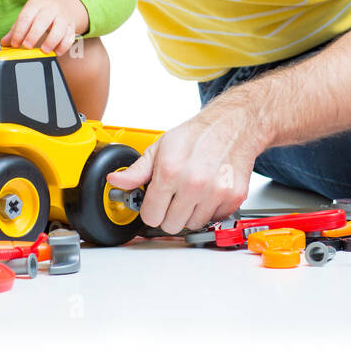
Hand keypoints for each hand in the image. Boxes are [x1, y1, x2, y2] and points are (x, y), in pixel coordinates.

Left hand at [2, 0, 88, 53]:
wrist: (63, 4)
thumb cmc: (41, 12)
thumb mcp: (28, 15)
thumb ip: (16, 29)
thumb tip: (4, 42)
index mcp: (36, 5)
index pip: (26, 16)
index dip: (20, 31)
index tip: (15, 43)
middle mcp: (50, 9)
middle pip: (43, 20)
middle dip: (34, 35)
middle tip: (27, 46)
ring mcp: (62, 17)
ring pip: (59, 28)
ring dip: (51, 41)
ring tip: (44, 50)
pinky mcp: (71, 26)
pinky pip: (70, 36)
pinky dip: (64, 45)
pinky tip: (56, 52)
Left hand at [106, 114, 255, 234]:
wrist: (232, 125)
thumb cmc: (197, 135)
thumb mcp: (160, 147)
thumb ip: (137, 170)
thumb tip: (116, 181)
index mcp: (170, 171)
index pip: (151, 216)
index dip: (151, 209)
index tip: (156, 202)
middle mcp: (193, 184)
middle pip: (171, 225)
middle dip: (170, 213)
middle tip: (175, 196)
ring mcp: (215, 192)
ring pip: (193, 224)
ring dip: (191, 212)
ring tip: (194, 191)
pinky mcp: (233, 197)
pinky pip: (214, 219)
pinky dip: (211, 209)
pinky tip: (209, 191)